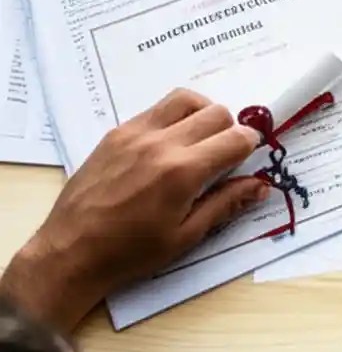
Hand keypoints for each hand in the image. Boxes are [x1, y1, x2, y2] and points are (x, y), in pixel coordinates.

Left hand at [0, 89, 267, 331]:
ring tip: (199, 140)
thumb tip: (261, 185)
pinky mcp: (116, 133)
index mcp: (183, 172)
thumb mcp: (186, 235)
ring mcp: (135, 134)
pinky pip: (156, 109)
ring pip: (186, 99)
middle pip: (216, 112)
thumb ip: (226, 203)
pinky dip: (173, 118)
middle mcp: (161, 144)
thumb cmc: (130, 253)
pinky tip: (168, 145)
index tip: (246, 159)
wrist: (70, 252)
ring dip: (202, 114)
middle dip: (230, 130)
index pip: (236, 138)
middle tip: (222, 155)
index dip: (250, 146)